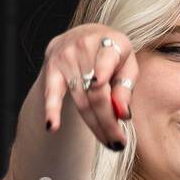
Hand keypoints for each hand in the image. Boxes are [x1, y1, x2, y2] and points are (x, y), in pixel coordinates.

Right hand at [42, 23, 137, 147]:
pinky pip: (52, 93)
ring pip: (81, 100)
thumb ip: (126, 87)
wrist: (84, 36)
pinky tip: (52, 126)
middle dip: (108, 122)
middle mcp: (85, 46)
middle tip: (119, 143)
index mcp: (110, 42)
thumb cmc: (113, 56)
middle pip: (96, 93)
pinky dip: (52, 110)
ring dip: (95, 126)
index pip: (106, 64)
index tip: (114, 104)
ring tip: (108, 143)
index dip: (105, 79)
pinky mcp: (52, 68)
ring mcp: (66, 57)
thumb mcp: (127, 65)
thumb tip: (122, 113)